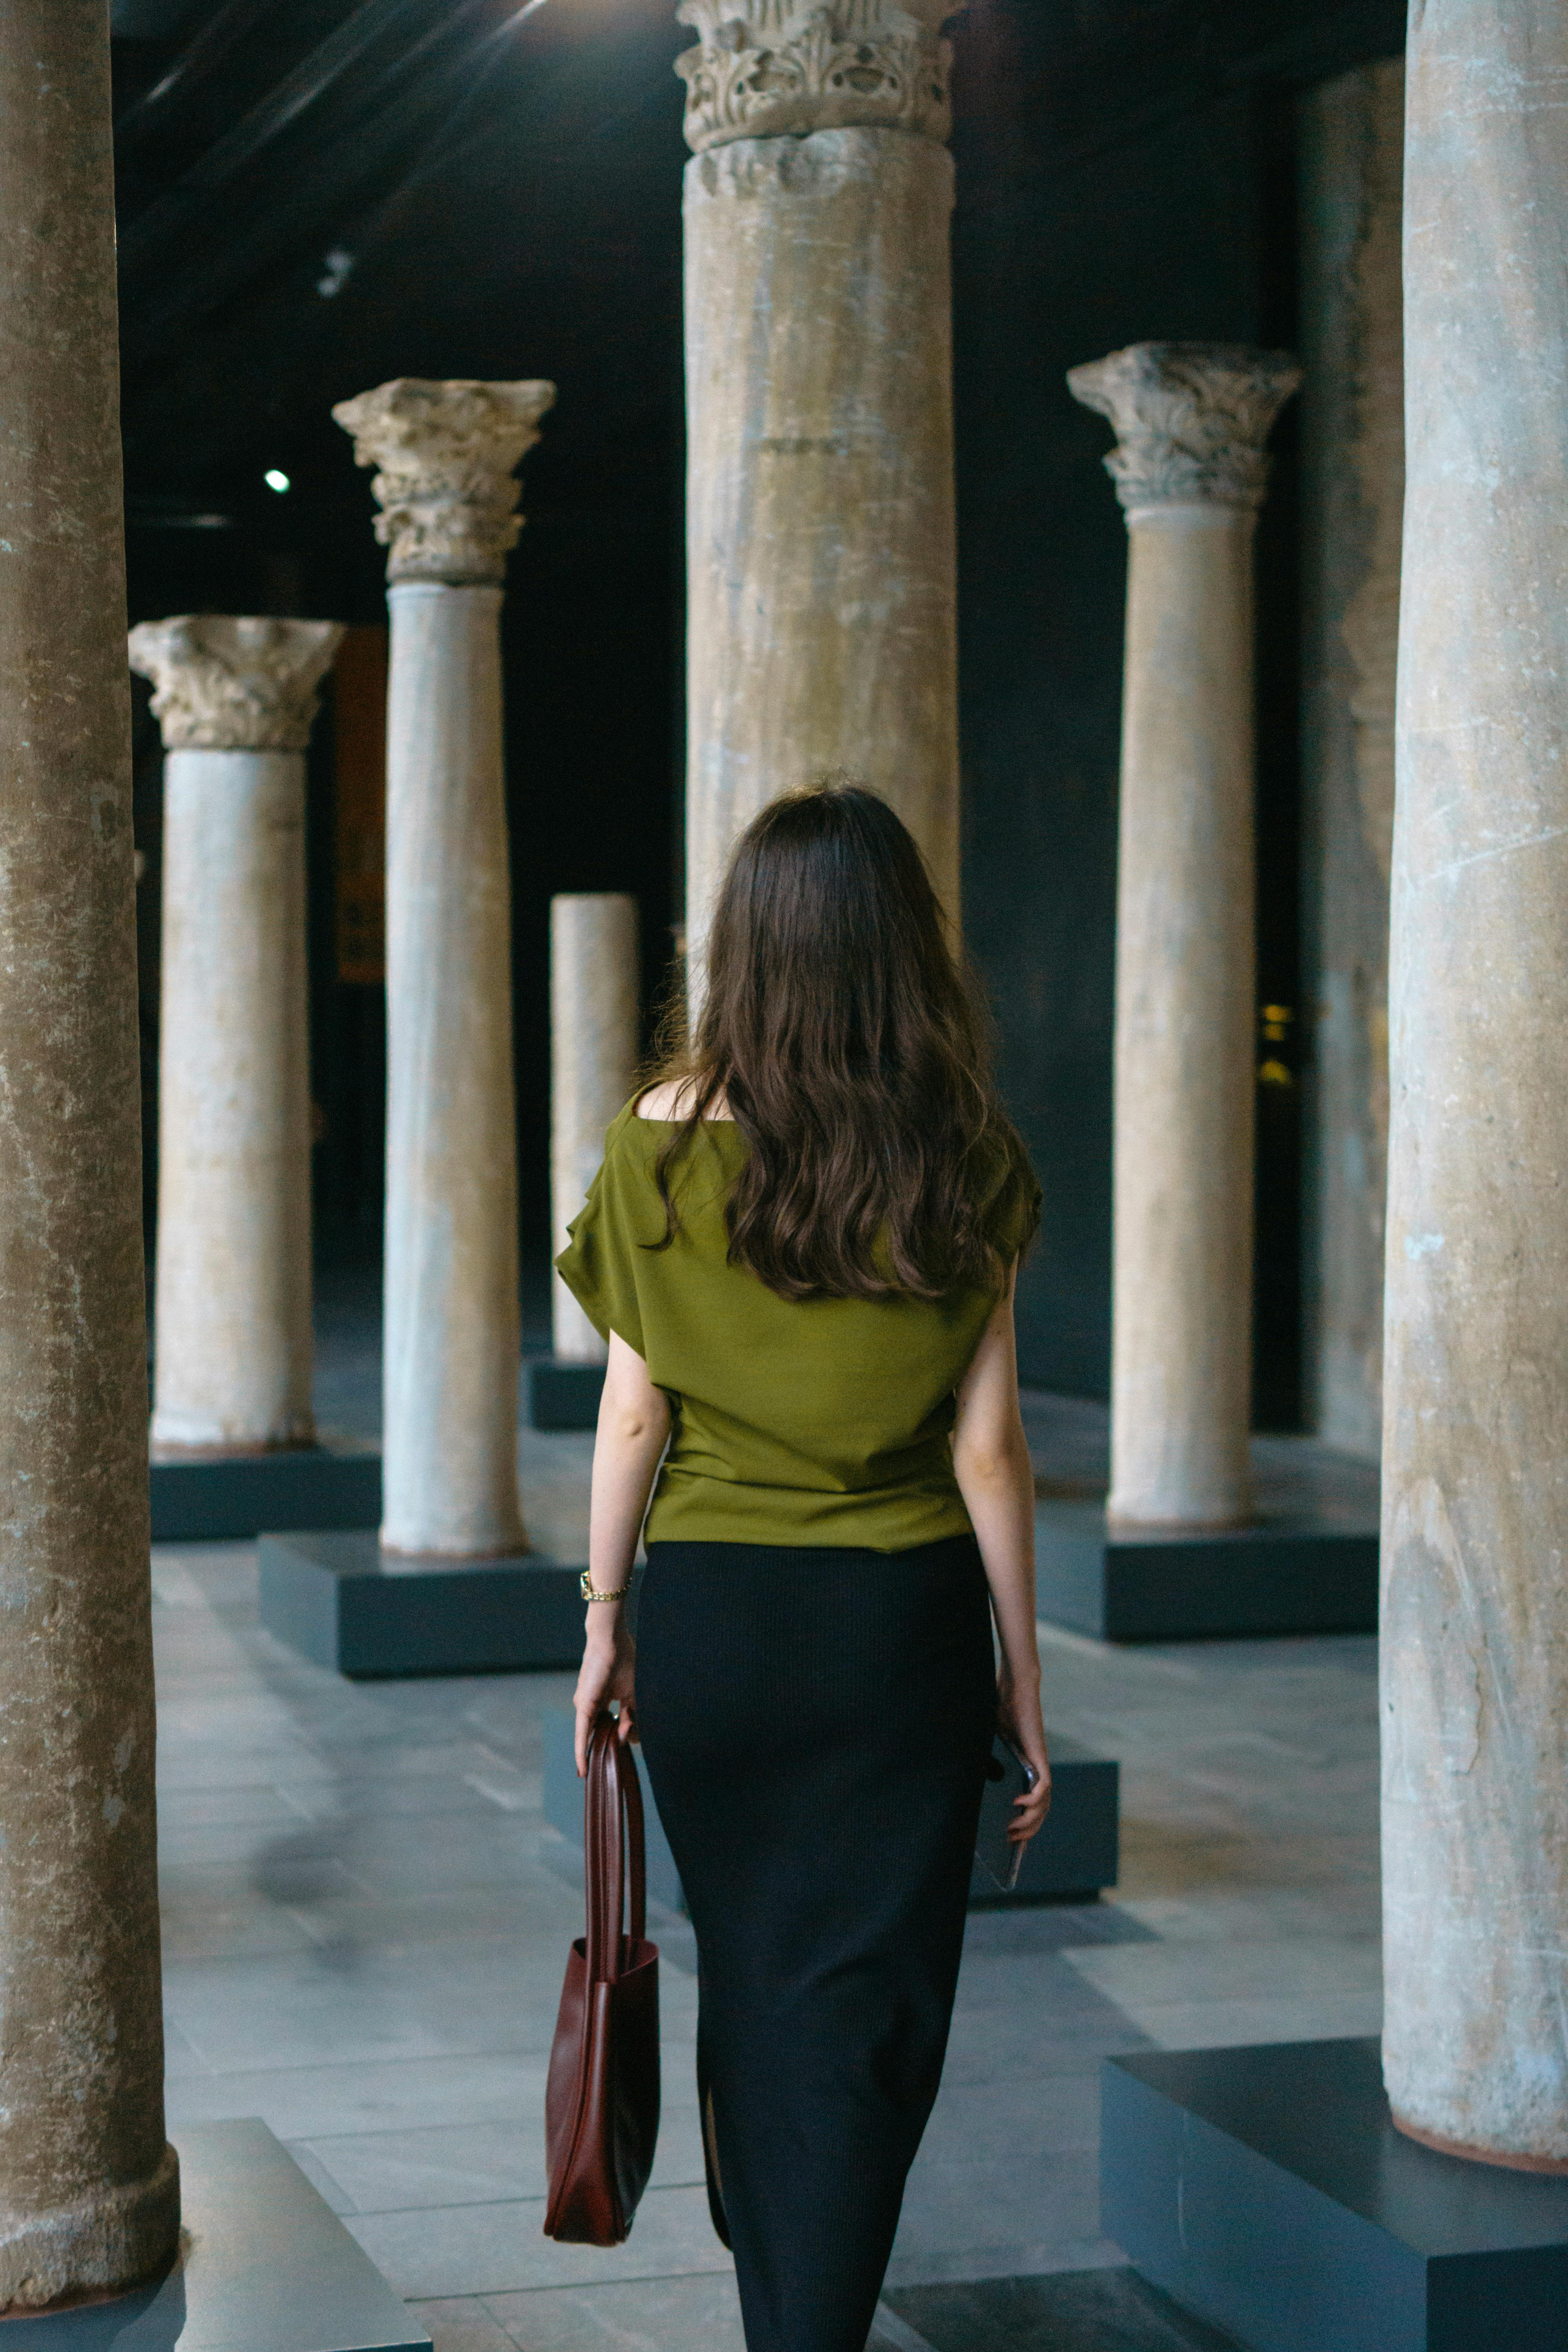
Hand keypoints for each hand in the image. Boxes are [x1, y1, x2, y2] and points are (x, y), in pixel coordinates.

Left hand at [573, 1619, 636, 1775]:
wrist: (610, 1640)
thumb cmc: (623, 1661)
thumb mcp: (631, 1693)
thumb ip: (630, 1715)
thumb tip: (629, 1736)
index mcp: (603, 1699)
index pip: (614, 1725)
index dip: (627, 1734)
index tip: (635, 1736)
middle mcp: (591, 1704)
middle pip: (601, 1732)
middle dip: (610, 1745)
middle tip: (617, 1757)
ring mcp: (585, 1705)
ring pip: (592, 1736)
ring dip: (600, 1750)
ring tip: (598, 1768)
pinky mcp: (583, 1706)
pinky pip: (581, 1733)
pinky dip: (581, 1750)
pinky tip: (582, 1767)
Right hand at [996, 1674, 1051, 1845]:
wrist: (1014, 1685)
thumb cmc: (1000, 1707)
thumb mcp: (988, 1738)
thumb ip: (986, 1757)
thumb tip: (983, 1780)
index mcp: (1025, 1766)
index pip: (1032, 1800)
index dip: (1026, 1821)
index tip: (1014, 1838)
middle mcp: (1036, 1767)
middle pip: (1041, 1807)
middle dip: (1028, 1828)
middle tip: (1012, 1840)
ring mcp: (1039, 1762)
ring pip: (1045, 1801)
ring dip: (1032, 1820)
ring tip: (1015, 1830)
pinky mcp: (1039, 1755)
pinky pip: (1043, 1786)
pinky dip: (1034, 1800)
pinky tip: (1020, 1804)